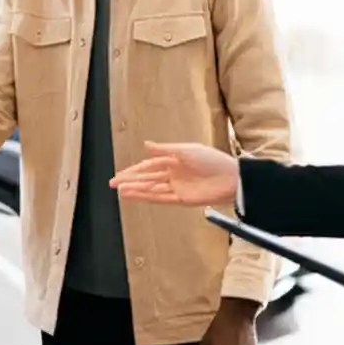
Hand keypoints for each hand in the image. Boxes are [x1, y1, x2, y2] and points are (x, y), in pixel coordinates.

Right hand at [109, 141, 239, 206]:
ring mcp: (177, 187)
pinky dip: (147, 197)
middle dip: (130, 180)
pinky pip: (160, 198)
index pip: (149, 165)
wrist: (231, 178)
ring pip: (151, 189)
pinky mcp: (182, 199)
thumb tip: (146, 145)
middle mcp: (173, 174)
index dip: (134, 170)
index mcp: (174, 160)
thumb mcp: (187, 149)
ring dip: (135, 190)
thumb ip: (165, 149)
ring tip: (119, 190)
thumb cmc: (213, 160)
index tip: (120, 174)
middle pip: (147, 178)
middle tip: (112, 183)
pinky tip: (135, 195)